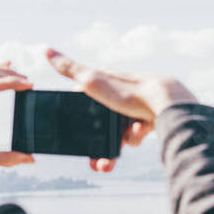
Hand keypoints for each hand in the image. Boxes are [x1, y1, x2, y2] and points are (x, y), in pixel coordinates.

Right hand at [45, 47, 196, 171]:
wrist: (168, 105)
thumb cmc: (130, 92)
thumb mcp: (94, 82)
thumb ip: (70, 69)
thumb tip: (46, 50)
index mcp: (106, 81)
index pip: (85, 101)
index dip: (79, 119)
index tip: (76, 135)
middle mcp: (120, 92)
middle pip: (102, 123)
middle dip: (98, 144)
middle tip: (97, 162)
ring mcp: (135, 106)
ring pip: (118, 132)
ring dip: (117, 143)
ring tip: (119, 149)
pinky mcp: (148, 117)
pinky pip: (135, 135)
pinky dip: (135, 136)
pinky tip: (140, 132)